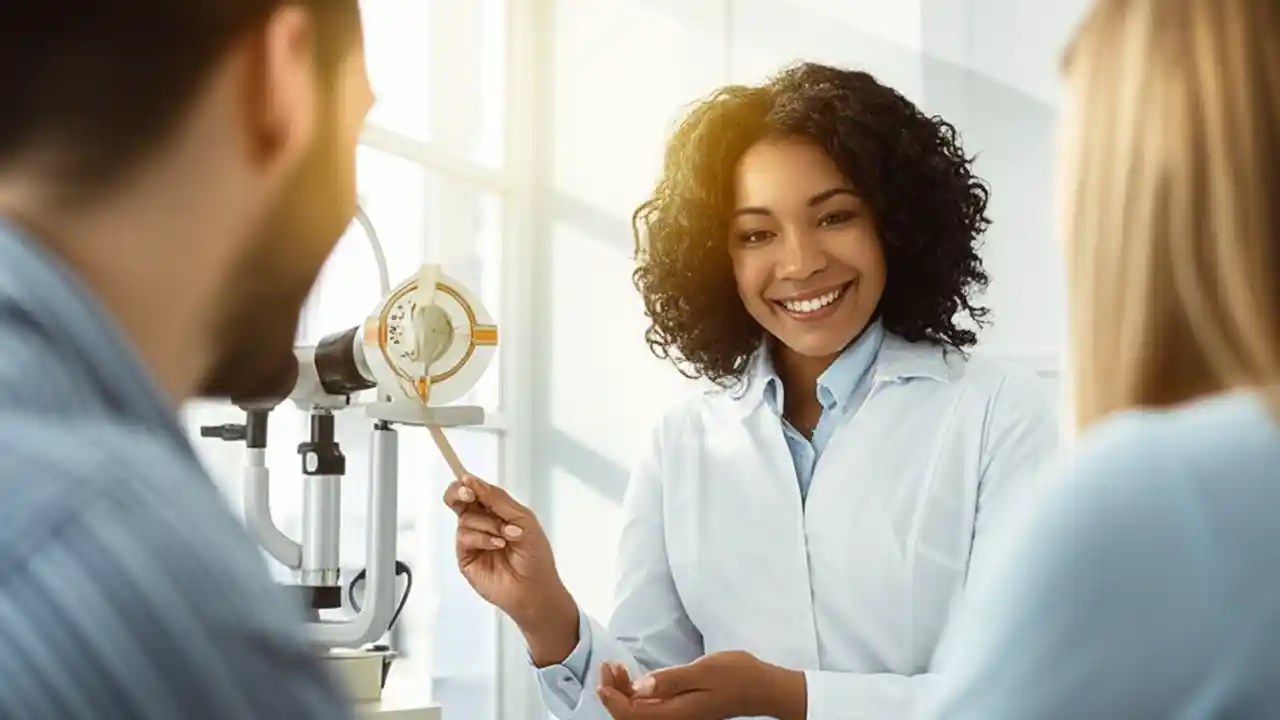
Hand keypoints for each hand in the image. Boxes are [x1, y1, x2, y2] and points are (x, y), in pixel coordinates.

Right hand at [443, 474, 577, 664]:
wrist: (535, 588)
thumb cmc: (535, 555)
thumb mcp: (523, 519)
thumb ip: (497, 500)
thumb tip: (472, 481)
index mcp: (496, 511)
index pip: (476, 490)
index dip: (469, 483)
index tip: (468, 480)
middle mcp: (481, 523)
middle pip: (457, 500)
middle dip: (459, 493)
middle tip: (469, 495)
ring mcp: (472, 540)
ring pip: (465, 518)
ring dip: (487, 524)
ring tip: (506, 536)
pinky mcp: (466, 557)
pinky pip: (465, 537)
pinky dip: (482, 538)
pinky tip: (498, 545)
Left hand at [595, 651, 805, 719]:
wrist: (762, 687)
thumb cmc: (736, 675)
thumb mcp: (703, 671)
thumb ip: (670, 680)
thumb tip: (639, 687)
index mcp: (676, 714)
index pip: (631, 715)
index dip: (612, 699)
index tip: (604, 675)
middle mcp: (674, 719)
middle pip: (631, 716)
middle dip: (613, 693)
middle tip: (608, 665)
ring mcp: (677, 715)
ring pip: (639, 711)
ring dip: (623, 692)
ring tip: (617, 667)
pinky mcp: (680, 709)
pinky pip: (650, 706)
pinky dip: (636, 692)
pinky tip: (634, 676)